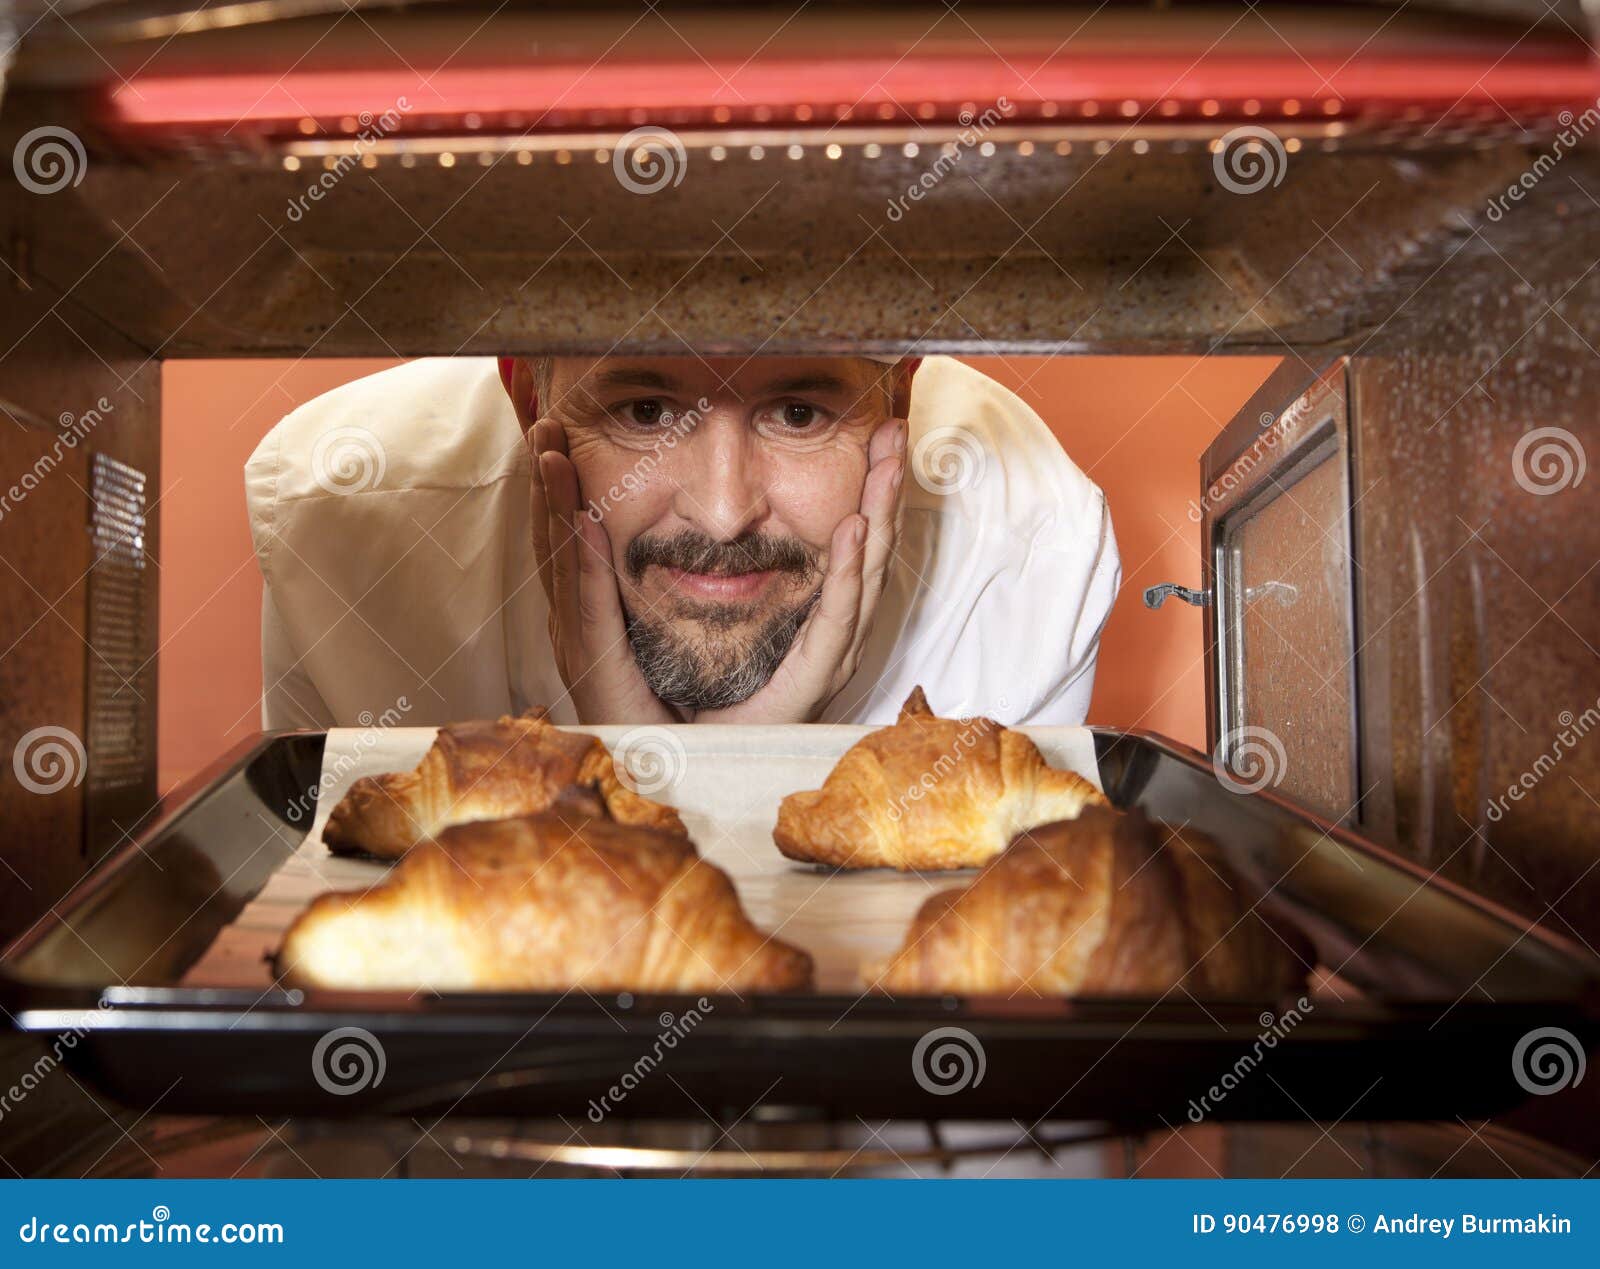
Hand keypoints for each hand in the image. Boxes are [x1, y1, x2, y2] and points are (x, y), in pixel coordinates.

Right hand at [528, 418, 679, 724]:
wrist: (678, 775)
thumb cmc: (688, 715)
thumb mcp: (680, 639)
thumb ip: (671, 595)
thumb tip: (653, 537)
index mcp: (600, 614)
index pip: (577, 536)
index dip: (560, 490)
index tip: (552, 435)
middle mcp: (581, 625)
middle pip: (557, 538)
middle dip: (545, 481)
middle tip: (539, 426)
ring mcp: (580, 644)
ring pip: (561, 559)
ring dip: (550, 502)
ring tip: (546, 451)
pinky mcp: (595, 667)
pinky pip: (587, 604)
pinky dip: (577, 557)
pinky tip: (576, 517)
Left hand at [694, 417, 906, 723]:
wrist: (677, 756)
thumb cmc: (686, 693)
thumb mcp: (685, 609)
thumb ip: (703, 563)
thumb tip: (678, 505)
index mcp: (809, 610)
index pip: (846, 536)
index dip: (865, 488)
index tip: (878, 432)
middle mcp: (830, 628)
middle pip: (869, 546)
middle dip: (887, 488)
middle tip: (899, 433)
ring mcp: (829, 652)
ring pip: (865, 572)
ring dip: (881, 514)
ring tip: (890, 465)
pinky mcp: (814, 676)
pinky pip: (835, 617)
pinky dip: (846, 572)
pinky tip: (854, 531)